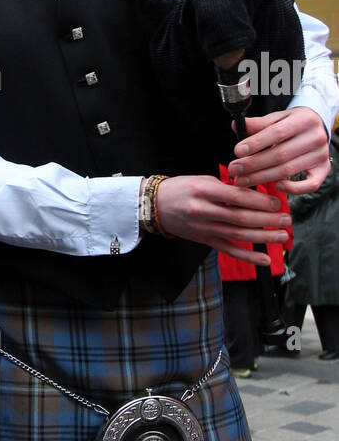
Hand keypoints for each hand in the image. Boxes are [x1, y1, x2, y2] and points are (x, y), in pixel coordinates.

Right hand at [154, 174, 290, 266]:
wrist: (155, 206)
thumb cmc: (181, 189)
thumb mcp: (203, 180)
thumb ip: (228, 187)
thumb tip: (256, 194)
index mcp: (204, 191)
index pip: (238, 198)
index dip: (260, 201)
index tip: (276, 203)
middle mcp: (203, 212)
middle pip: (241, 218)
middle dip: (267, 220)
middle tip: (286, 219)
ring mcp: (204, 229)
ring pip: (238, 235)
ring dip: (263, 237)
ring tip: (282, 236)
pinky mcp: (204, 240)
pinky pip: (229, 250)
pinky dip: (248, 257)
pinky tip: (265, 260)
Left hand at [227, 107, 330, 192]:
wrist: (316, 128)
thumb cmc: (292, 124)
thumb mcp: (277, 118)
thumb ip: (258, 124)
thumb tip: (236, 125)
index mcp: (304, 120)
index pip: (277, 133)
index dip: (256, 143)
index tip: (237, 151)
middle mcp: (316, 138)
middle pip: (281, 155)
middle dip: (253, 164)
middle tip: (234, 170)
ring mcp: (321, 155)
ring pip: (289, 170)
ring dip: (262, 177)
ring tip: (242, 180)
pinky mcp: (324, 170)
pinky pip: (310, 185)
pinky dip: (292, 188)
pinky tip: (275, 186)